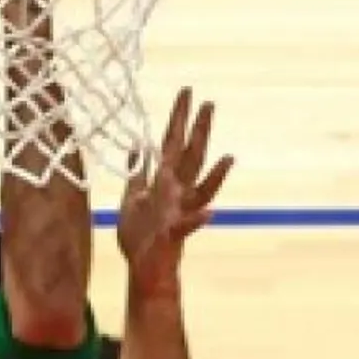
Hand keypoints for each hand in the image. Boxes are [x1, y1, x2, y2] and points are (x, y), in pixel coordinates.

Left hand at [116, 87, 233, 294]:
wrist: (143, 268)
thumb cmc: (139, 235)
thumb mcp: (131, 198)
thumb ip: (138, 173)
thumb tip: (138, 145)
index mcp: (164, 182)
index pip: (172, 142)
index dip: (178, 117)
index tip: (187, 90)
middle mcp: (177, 193)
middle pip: (191, 157)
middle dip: (200, 132)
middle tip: (209, 104)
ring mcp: (179, 212)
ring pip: (199, 188)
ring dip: (213, 174)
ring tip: (227, 157)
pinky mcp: (173, 235)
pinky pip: (187, 226)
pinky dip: (198, 220)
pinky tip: (211, 213)